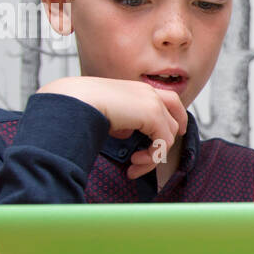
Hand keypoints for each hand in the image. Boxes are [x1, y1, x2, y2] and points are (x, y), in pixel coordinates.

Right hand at [39, 77, 187, 179]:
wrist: (76, 99)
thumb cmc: (84, 105)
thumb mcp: (109, 113)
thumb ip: (123, 121)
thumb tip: (128, 133)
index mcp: (139, 89)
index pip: (171, 101)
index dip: (178, 117)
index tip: (178, 132)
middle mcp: (149, 92)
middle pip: (175, 119)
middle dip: (167, 142)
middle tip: (152, 157)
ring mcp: (153, 102)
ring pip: (169, 135)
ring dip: (154, 156)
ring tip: (134, 165)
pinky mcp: (152, 114)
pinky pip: (163, 143)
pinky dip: (152, 157)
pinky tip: (134, 163)